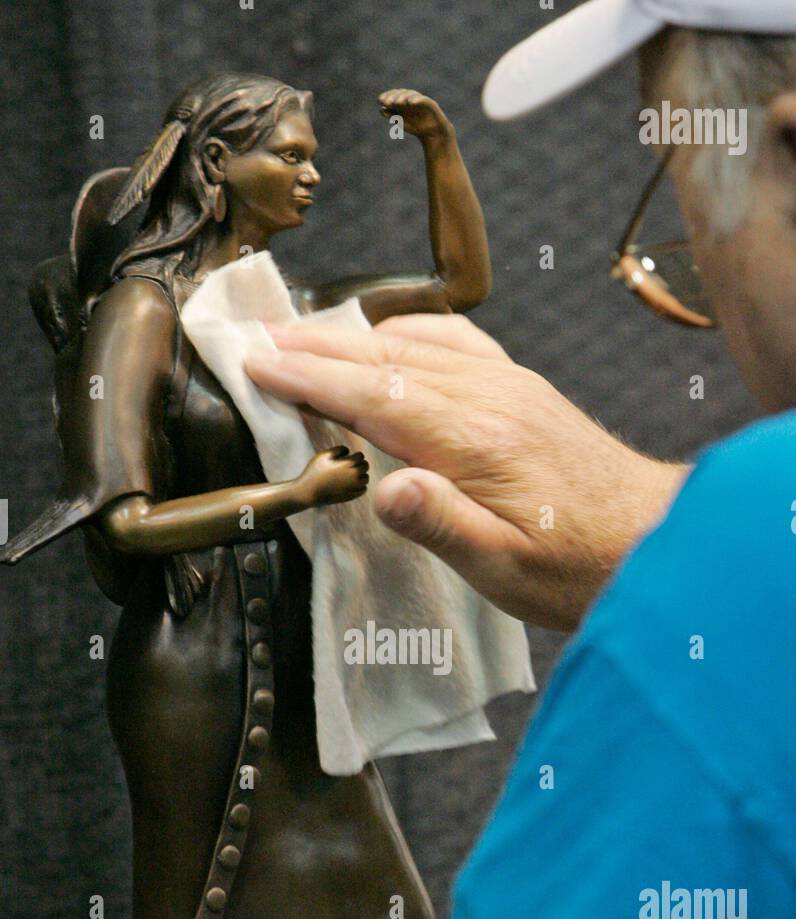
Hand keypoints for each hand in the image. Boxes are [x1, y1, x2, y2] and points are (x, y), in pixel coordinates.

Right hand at [246, 316, 686, 630]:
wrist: (653, 540)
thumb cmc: (576, 565)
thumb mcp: (504, 567)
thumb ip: (441, 525)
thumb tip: (383, 489)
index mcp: (476, 440)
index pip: (374, 396)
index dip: (310, 378)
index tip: (257, 363)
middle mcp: (491, 397)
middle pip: (386, 357)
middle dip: (316, 346)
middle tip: (257, 337)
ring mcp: (509, 386)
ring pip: (417, 343)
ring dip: (354, 337)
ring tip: (302, 336)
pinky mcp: (523, 390)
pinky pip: (456, 342)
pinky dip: (409, 333)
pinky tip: (391, 338)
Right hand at [299, 444, 368, 507]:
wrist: (308, 492)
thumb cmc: (315, 471)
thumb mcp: (324, 455)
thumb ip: (338, 449)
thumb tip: (348, 451)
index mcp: (349, 464)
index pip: (361, 456)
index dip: (354, 455)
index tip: (346, 458)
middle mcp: (354, 475)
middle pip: (366, 466)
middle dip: (359, 464)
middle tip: (349, 465)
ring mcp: (354, 487)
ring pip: (366, 478)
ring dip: (361, 475)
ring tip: (350, 474)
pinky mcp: (351, 496)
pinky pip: (363, 489)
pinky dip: (360, 485)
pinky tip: (351, 484)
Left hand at [378, 89, 452, 142]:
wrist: (433, 134)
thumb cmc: (417, 126)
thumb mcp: (402, 121)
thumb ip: (392, 115)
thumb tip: (381, 109)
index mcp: (405, 102)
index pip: (395, 95)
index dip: (388, 96)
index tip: (380, 100)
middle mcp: (413, 99)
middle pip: (402, 94)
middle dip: (395, 97)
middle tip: (387, 102)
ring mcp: (422, 101)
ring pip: (412, 95)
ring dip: (404, 97)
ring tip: (398, 102)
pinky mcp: (431, 105)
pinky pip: (424, 100)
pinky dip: (417, 100)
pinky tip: (411, 102)